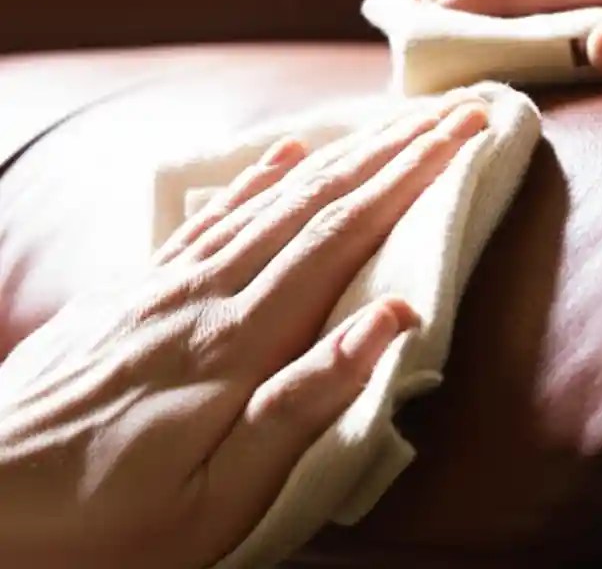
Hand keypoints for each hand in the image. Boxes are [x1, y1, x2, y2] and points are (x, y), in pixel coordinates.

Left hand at [0, 97, 488, 567]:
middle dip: (397, 146)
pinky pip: (212, 218)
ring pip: (271, 198)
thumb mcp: (220, 497)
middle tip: (460, 105)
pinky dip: (258, 178)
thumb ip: (306, 404)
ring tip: (398, 120)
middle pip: (317, 198)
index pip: (343, 232)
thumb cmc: (104, 524)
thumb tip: (393, 320)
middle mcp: (204, 294)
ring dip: (345, 152)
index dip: (413, 175)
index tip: (469, 130)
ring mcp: (164, 288)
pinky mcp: (134, 296)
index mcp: (237, 341)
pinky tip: (285, 154)